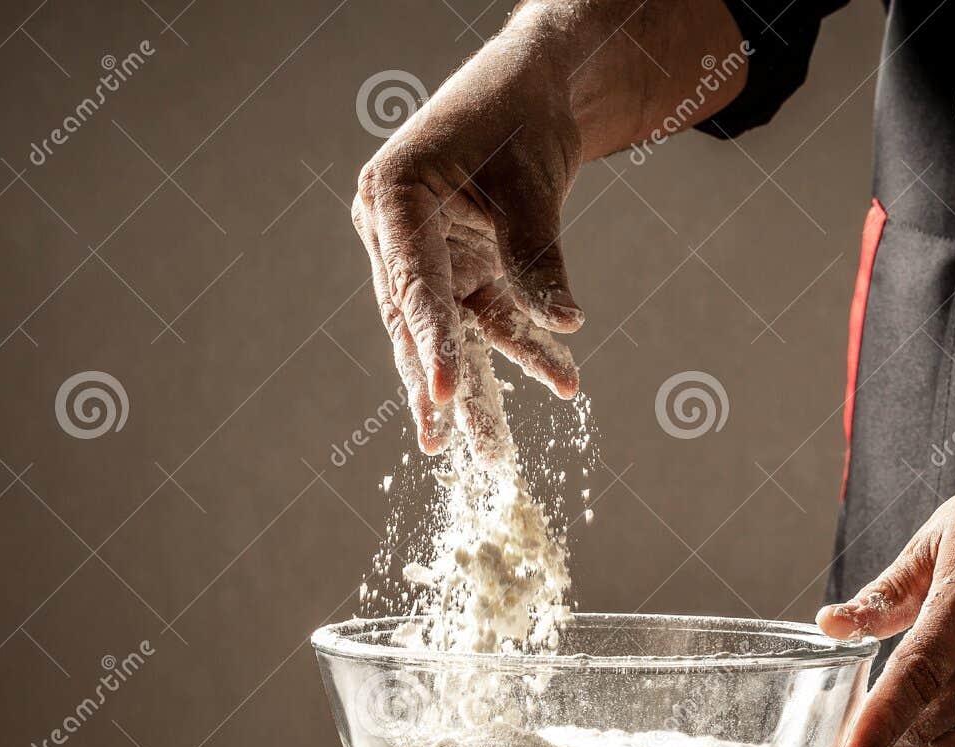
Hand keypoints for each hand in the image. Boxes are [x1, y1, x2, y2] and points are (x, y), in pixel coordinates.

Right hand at [352, 43, 583, 453]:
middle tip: (446, 447)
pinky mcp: (464, 271)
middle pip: (417, 324)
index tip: (443, 397)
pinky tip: (562, 382)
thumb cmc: (520, 113)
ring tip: (496, 452)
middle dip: (439, 388)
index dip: (428, 344)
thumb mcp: (531, 185)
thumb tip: (562, 327)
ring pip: (452, 336)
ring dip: (481, 390)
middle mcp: (396, 235)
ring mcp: (429, 258)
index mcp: (392, 198)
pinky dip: (525, 352)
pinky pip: (492, 322)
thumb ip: (538, 256)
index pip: (411, 285)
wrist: (538, 85)